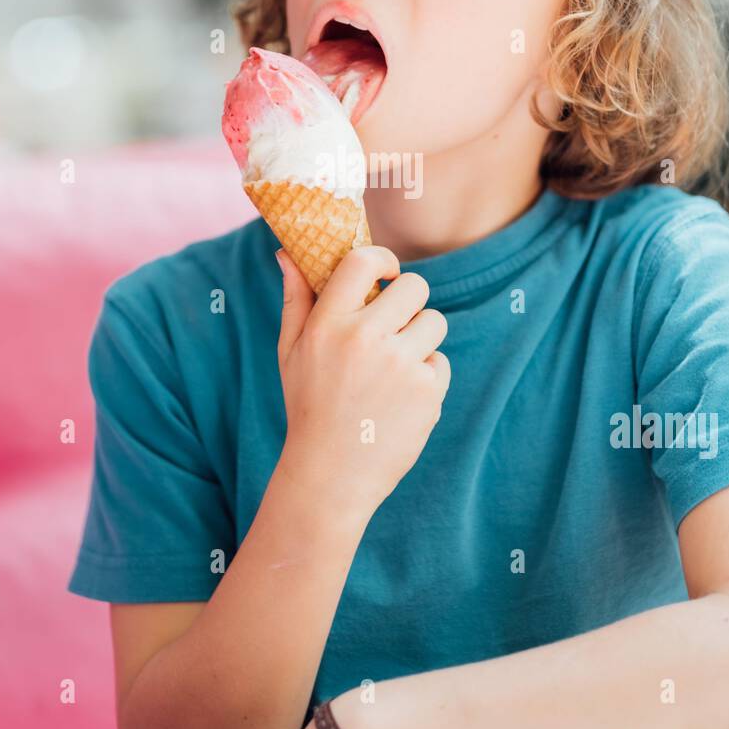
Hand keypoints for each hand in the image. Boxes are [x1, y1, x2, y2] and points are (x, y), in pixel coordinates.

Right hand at [275, 245, 451, 522]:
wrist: (330, 476)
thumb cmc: (309, 406)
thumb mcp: (290, 352)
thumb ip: (295, 299)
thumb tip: (288, 252)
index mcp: (328, 324)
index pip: (363, 261)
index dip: (383, 259)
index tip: (386, 273)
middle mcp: (365, 339)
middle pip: (415, 286)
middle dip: (409, 301)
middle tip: (395, 324)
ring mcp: (400, 366)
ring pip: (434, 322)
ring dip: (421, 338)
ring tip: (394, 367)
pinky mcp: (427, 392)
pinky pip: (440, 362)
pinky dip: (426, 377)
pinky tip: (400, 399)